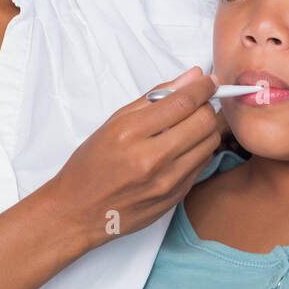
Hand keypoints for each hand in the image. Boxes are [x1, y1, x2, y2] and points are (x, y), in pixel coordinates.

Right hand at [48, 66, 221, 250]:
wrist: (78, 212)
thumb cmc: (91, 165)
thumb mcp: (114, 122)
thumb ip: (155, 97)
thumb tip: (191, 77)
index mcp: (130, 133)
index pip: (183, 102)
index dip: (203, 87)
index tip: (209, 80)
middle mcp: (151, 158)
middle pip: (204, 122)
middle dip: (206, 107)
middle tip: (197, 104)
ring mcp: (167, 181)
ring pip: (210, 144)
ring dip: (206, 129)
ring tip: (188, 127)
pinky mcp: (176, 197)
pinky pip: (203, 165)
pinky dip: (199, 151)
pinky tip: (182, 149)